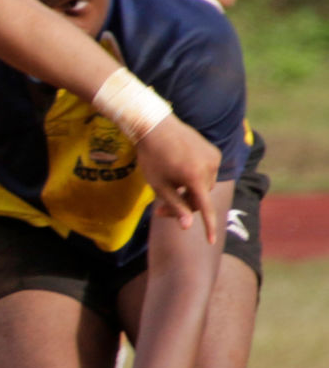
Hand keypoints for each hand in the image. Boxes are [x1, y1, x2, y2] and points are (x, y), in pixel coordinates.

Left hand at [134, 115, 221, 243]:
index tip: (211, 241)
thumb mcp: (159, 186)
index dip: (208, 226)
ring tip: (169, 185)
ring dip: (189, 191)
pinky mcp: (214, 151)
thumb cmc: (152, 158)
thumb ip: (175, 206)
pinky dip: (195, 178)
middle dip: (184, 205)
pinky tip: (179, 170)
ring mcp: (214, 157)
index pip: (204, 207)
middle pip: (200, 198)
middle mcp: (209, 166)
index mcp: (194, 176)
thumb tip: (189, 227)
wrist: (156, 126)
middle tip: (160, 210)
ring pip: (204, 186)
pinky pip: (207, 173)